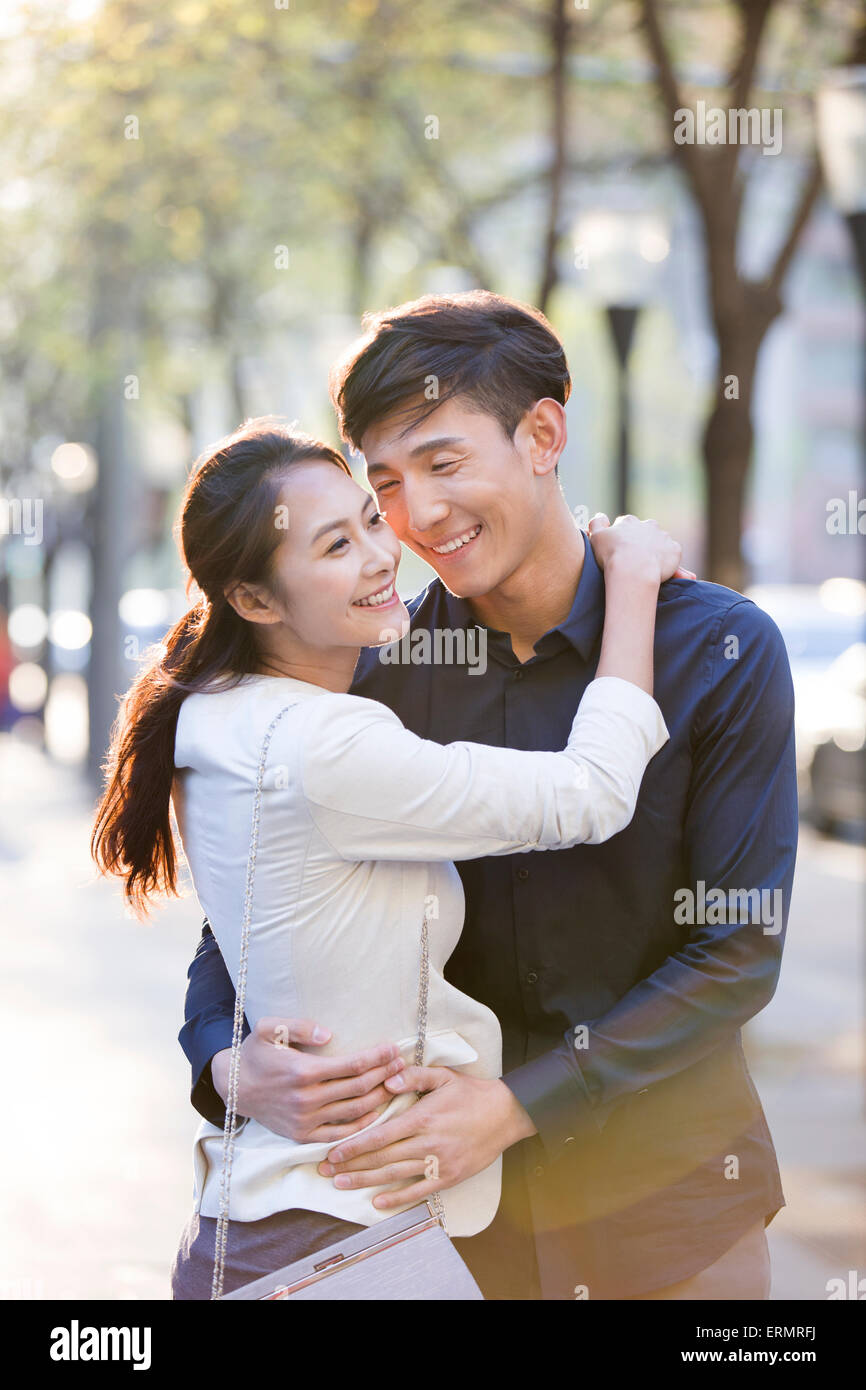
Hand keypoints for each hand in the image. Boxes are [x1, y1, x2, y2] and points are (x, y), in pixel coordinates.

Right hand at [210, 1017, 405, 1141]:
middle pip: (358, 1088)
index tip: (394, 1048)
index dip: (377, 1057)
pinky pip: (339, 1133)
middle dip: (384, 1074)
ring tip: (396, 1084)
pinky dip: (361, 1124)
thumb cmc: (255, 1053)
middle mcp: (306, 1098)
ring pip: (354, 1111)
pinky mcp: (302, 1135)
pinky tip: (376, 1112)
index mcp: (302, 1071)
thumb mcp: (269, 1028)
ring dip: (379, 1097)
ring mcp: (305, 1120)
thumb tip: (327, 1034)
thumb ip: (299, 1026)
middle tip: (402, 1064)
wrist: (233, 1087)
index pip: (352, 1065)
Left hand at [316, 1067, 536, 1209]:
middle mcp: (427, 1143)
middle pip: (381, 1157)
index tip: (333, 1151)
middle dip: (351, 1165)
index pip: (381, 1134)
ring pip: (395, 1174)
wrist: (505, 1114)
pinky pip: (419, 1191)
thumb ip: (414, 1076)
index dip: (354, 1145)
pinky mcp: (449, 1176)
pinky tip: (378, 1202)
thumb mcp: (443, 1076)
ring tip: (341, 1184)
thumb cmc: (471, 1093)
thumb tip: (386, 1080)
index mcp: (422, 1117)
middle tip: (325, 1170)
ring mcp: (438, 1162)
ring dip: (365, 1181)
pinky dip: (398, 1198)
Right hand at [588, 512, 694, 582]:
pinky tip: (660, 570)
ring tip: (648, 567)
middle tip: (635, 558)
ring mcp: (664, 537)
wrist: (633, 570)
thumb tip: (601, 515)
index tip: (620, 549)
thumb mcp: (596, 536)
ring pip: (661, 542)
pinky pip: (673, 554)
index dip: (623, 537)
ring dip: (656, 550)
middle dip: (642, 541)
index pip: (627, 525)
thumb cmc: (612, 554)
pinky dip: (669, 560)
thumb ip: (597, 523)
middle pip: (646, 531)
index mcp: (629, 521)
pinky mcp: (675, 550)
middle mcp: (649, 525)